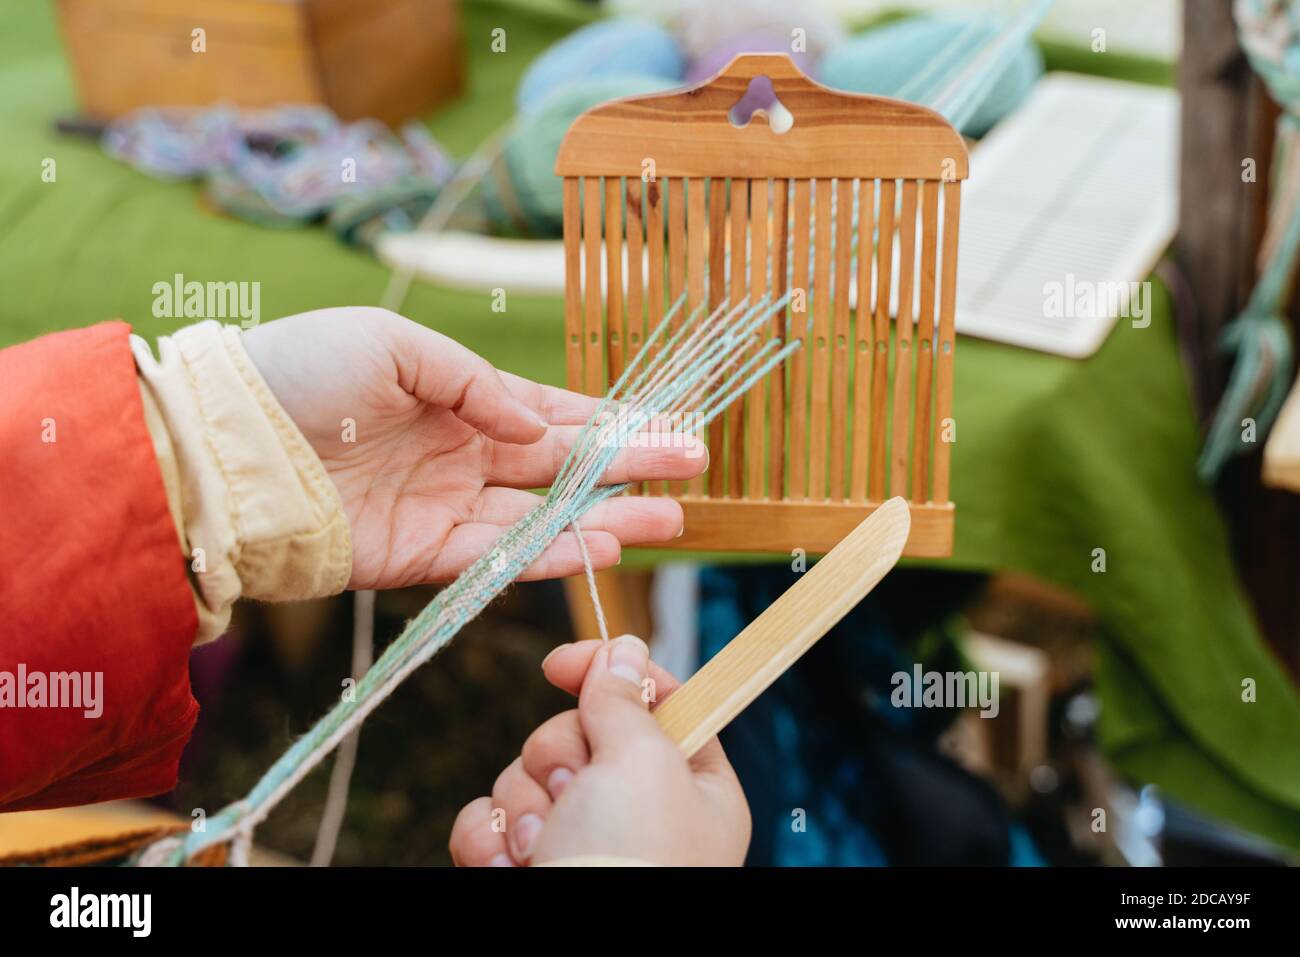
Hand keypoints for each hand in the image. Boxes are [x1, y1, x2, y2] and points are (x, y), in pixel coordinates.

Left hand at [242, 308, 705, 589]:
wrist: (226, 446)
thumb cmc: (301, 375)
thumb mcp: (394, 348)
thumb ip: (475, 384)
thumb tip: (539, 429)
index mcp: (458, 398)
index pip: (551, 412)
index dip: (612, 418)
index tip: (667, 422)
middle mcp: (463, 453)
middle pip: (565, 465)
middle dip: (631, 464)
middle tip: (693, 467)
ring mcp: (448, 506)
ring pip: (547, 516)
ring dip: (610, 516)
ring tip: (671, 517)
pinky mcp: (424, 555)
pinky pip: (503, 555)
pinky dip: (556, 553)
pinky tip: (605, 543)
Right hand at [449, 636, 750, 866]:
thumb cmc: (634, 865)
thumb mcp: (644, 762)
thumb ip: (625, 699)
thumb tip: (622, 647)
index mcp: (691, 784)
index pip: (653, 700)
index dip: (608, 672)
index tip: (561, 662)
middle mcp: (636, 812)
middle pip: (577, 733)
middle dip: (558, 757)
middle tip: (574, 792)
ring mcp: (577, 843)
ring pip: (524, 774)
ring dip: (524, 805)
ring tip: (542, 847)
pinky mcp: (524, 869)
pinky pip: (489, 820)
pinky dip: (488, 839)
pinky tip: (505, 866)